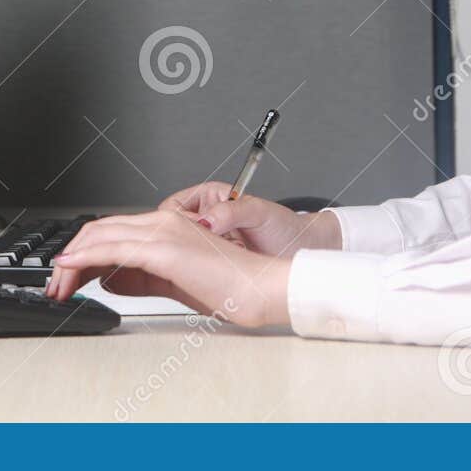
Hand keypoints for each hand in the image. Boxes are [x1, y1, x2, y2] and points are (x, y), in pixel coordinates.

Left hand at [43, 208, 292, 326]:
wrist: (256, 288)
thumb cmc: (227, 285)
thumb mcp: (172, 281)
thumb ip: (140, 277)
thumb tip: (108, 280)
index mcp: (166, 225)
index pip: (111, 231)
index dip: (83, 251)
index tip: (67, 276)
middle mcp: (162, 221)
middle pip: (99, 230)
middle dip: (70, 257)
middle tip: (55, 284)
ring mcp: (162, 231)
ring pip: (101, 236)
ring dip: (72, 261)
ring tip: (58, 285)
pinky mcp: (163, 248)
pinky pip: (113, 249)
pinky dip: (85, 257)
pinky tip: (69, 268)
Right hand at [158, 182, 341, 256]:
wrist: (302, 251)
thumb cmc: (285, 226)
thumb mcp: (260, 212)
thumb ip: (233, 212)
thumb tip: (207, 221)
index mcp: (211, 197)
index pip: (173, 206)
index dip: (172, 220)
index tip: (180, 234)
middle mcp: (206, 218)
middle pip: (169, 229)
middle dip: (173, 241)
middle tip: (186, 253)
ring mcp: (209, 241)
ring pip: (178, 249)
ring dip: (184, 257)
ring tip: (200, 263)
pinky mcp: (213, 261)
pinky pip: (191, 265)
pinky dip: (192, 270)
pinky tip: (204, 273)